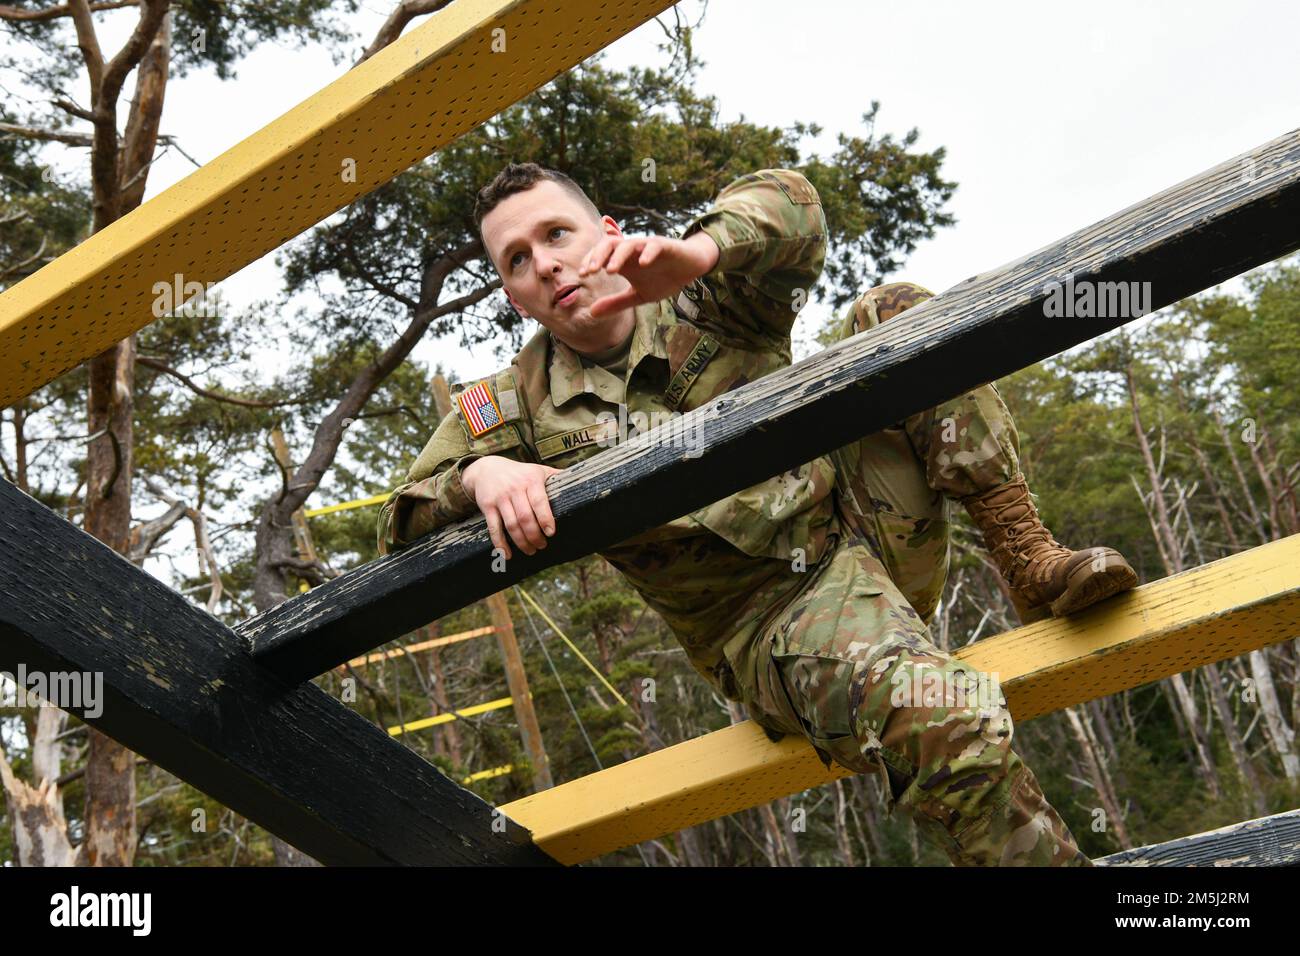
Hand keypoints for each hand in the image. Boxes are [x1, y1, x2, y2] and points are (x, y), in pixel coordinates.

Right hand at [461, 456, 561, 557]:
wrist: (486, 469)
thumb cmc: (518, 472)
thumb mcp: (538, 469)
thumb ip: (556, 476)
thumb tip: (581, 480)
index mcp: (531, 480)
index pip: (539, 502)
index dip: (545, 519)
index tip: (550, 533)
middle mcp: (515, 489)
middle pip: (525, 517)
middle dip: (534, 536)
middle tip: (542, 545)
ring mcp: (500, 498)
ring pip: (511, 525)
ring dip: (521, 542)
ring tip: (530, 550)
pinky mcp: (487, 506)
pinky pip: (494, 528)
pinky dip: (500, 543)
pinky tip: (506, 554)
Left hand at [580, 232, 719, 317]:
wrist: (690, 269)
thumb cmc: (663, 278)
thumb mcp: (638, 296)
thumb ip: (616, 302)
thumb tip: (591, 313)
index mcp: (623, 260)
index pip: (601, 254)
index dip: (590, 261)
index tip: (583, 275)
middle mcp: (633, 251)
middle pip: (610, 244)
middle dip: (598, 255)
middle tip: (590, 271)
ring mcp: (648, 247)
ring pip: (629, 244)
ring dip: (618, 256)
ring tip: (611, 270)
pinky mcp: (666, 246)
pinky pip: (654, 246)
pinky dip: (648, 253)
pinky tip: (642, 264)